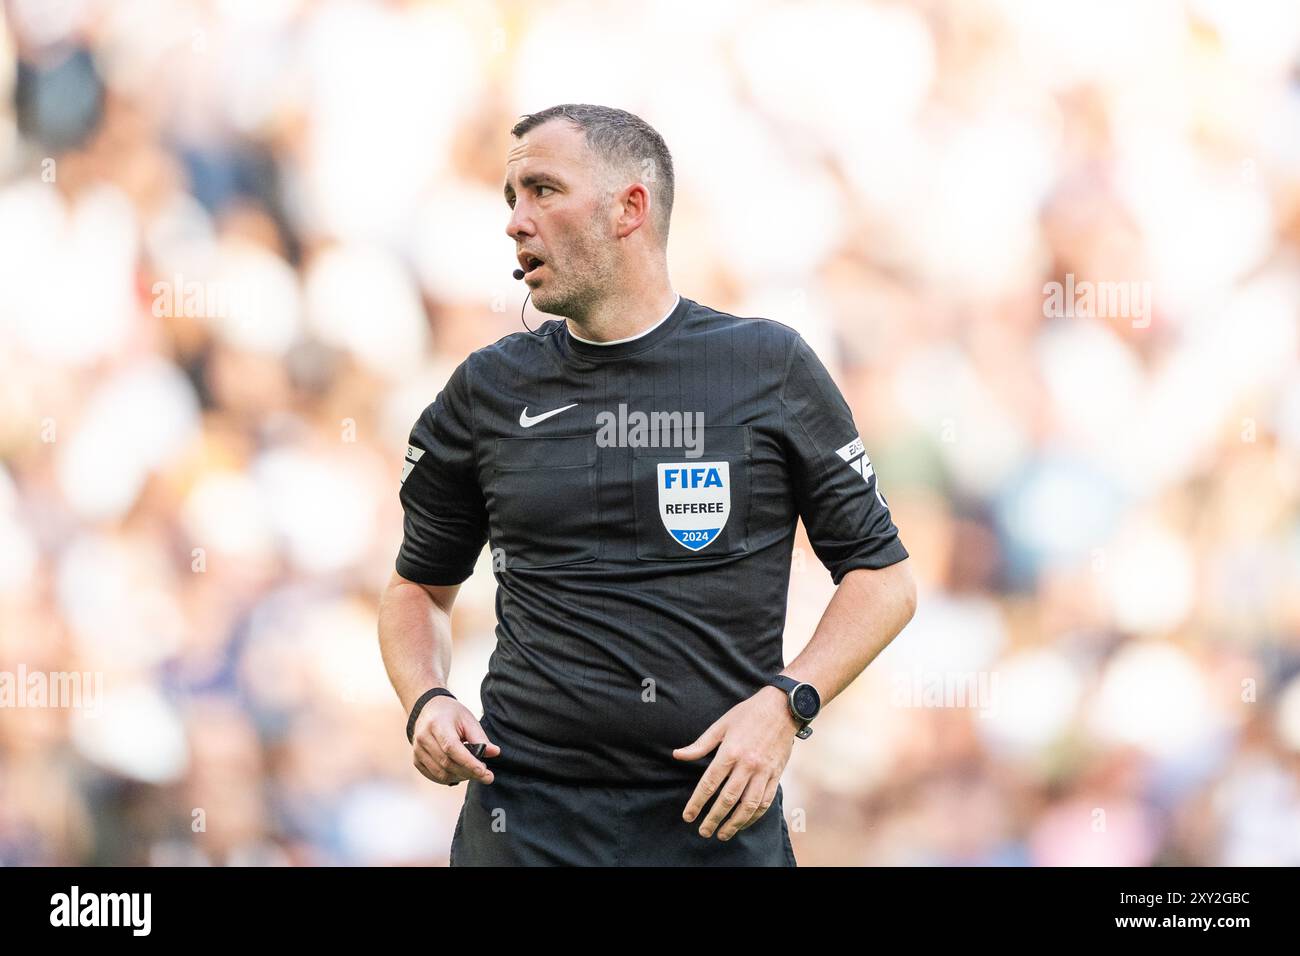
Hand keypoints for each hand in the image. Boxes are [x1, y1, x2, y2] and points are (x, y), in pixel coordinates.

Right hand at [411, 696, 499, 785]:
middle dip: (468, 772)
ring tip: (473, 772)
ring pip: (440, 773)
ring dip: (460, 777)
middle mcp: (423, 738)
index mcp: (437, 724)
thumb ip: (480, 738)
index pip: (452, 748)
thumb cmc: (451, 714)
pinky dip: (449, 778)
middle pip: (447, 763)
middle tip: (485, 774)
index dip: (468, 762)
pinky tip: (460, 773)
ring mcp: (418, 750)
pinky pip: (433, 776)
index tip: (484, 772)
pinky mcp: (416, 759)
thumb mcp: (468, 719)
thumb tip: (494, 752)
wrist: (429, 709)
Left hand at [672, 686, 798, 840]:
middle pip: (727, 799)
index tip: (688, 816)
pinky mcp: (776, 775)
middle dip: (714, 818)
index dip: (697, 803)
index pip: (709, 783)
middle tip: (703, 832)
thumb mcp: (721, 725)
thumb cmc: (748, 714)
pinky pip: (765, 802)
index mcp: (730, 752)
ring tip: (723, 834)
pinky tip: (743, 823)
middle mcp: (747, 765)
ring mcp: (764, 772)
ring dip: (734, 823)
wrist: (782, 708)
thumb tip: (678, 755)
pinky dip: (754, 816)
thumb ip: (700, 744)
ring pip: (748, 805)